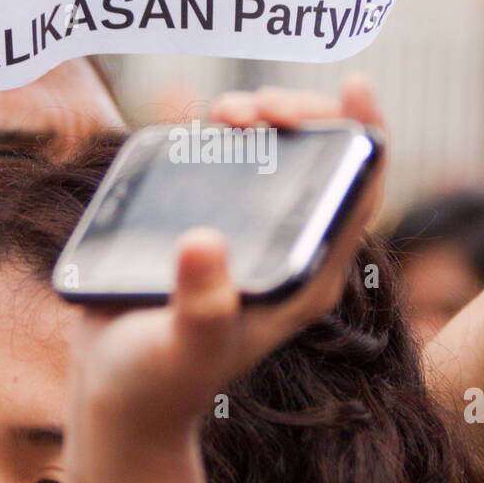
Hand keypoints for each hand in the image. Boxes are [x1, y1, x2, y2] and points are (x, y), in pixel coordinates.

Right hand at [66, 75, 385, 446]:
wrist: (117, 397)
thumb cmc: (159, 382)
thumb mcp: (184, 348)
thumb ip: (202, 305)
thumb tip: (204, 241)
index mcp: (307, 274)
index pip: (360, 191)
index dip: (366, 132)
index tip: (352, 86)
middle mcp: (286, 245)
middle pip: (317, 156)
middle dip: (296, 115)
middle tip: (254, 108)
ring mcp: (246, 230)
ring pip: (270, 151)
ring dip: (253, 117)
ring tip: (222, 114)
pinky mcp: (203, 219)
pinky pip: (218, 159)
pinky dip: (209, 130)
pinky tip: (190, 115)